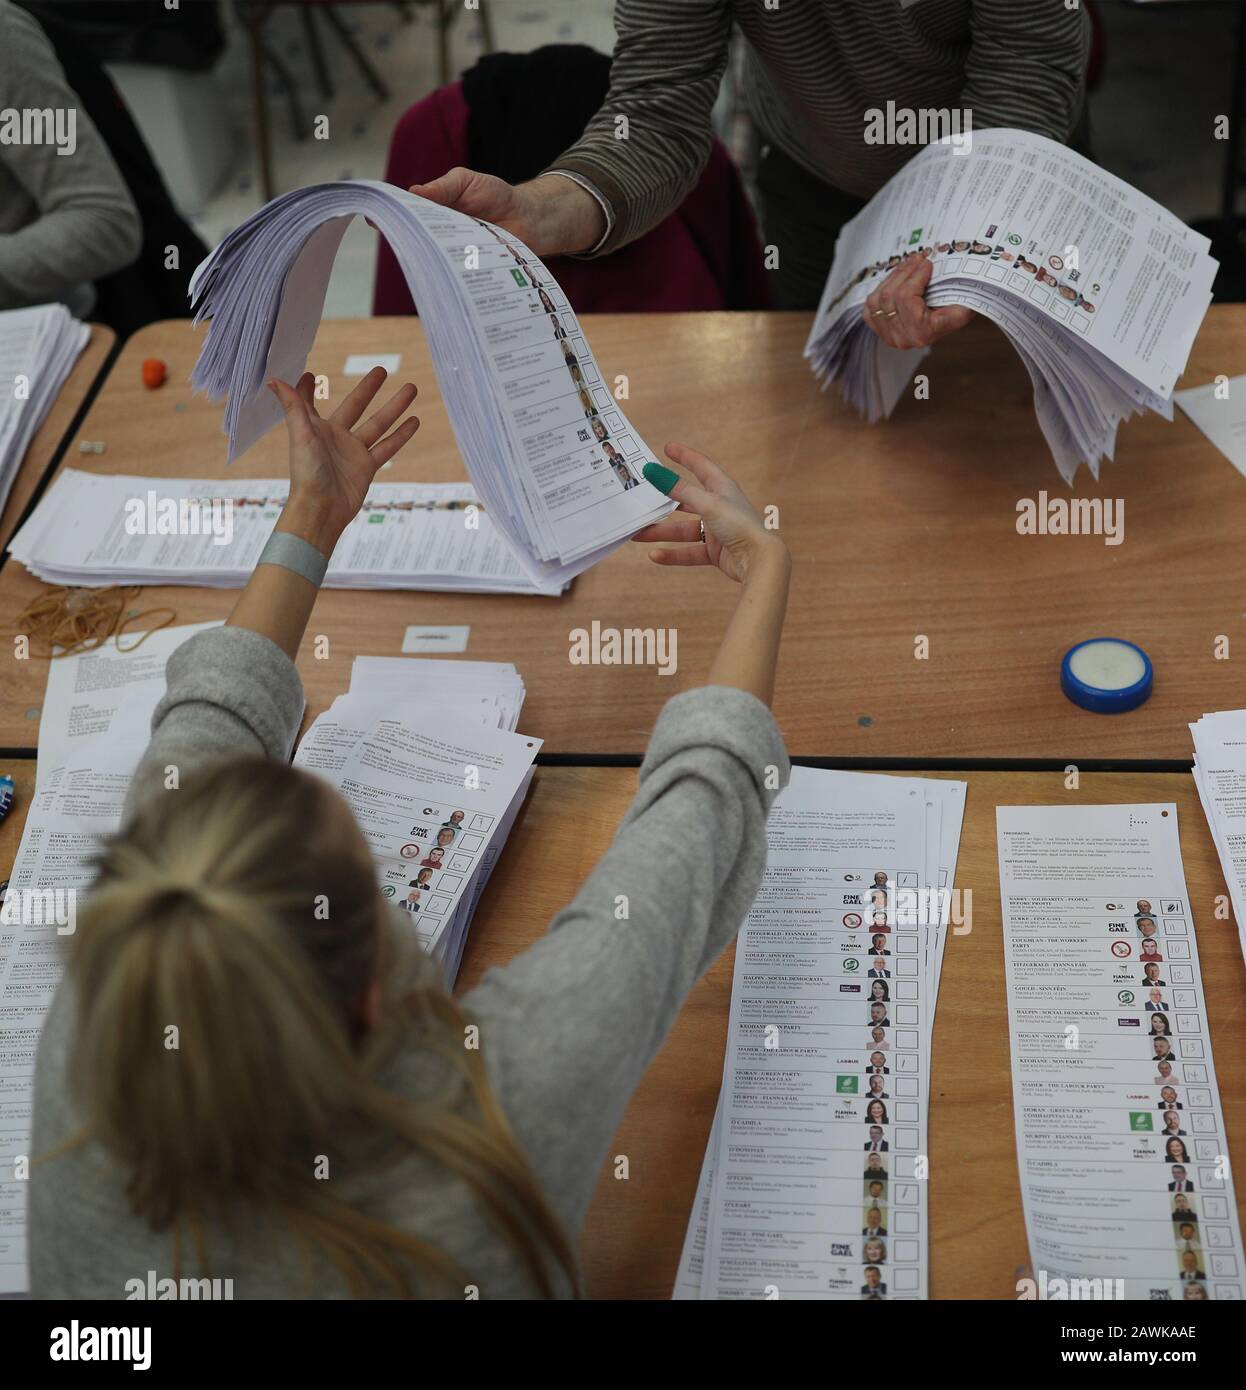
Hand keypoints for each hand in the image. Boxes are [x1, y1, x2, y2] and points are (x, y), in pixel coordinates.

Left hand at [268, 368, 418, 550]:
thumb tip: (274, 380)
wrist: (322, 509)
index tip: (309, 376)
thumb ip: (293, 406)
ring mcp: (353, 451)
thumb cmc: (307, 473)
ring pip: (379, 423)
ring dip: (395, 406)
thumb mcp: (300, 434)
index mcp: (315, 428)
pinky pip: (387, 446)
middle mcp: (335, 437)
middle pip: (356, 406)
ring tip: (411, 388)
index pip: (309, 403)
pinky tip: (415, 421)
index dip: (307, 390)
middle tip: (382, 369)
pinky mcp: (367, 466)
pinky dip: (401, 434)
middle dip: (368, 388)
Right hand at [408, 169, 604, 256]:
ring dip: (429, 257)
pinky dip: (451, 273)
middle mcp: (440, 235)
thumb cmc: (497, 196)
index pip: (407, 213)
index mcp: (434, 211)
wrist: (528, 218)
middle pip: (417, 239)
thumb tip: (413, 192)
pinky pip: (456, 274)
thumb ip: (442, 187)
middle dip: (407, 239)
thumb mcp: (466, 181)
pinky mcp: (470, 270)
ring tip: (421, 255)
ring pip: (434, 259)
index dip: (391, 216)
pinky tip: (446, 273)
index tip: (373, 219)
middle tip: (397, 239)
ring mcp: (454, 253)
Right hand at [631, 443, 788, 586]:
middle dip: (664, 503)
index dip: (685, 456)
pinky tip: (655, 556)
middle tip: (642, 499)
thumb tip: (654, 472)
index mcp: (723, 489)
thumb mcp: (708, 504)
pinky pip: (689, 552)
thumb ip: (680, 490)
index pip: (701, 466)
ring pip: (683, 530)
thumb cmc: (740, 526)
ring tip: (638, 534)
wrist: (760, 560)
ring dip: (662, 532)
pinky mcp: (715, 551)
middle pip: (686, 501)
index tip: (668, 447)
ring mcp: (717, 530)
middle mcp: (719, 507)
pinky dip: (673, 554)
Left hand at [863, 251, 972, 349]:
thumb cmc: (956, 310)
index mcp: (923, 333)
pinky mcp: (879, 330)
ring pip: (878, 298)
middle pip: (891, 296)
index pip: (907, 299)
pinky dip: (882, 288)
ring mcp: (889, 336)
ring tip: (908, 265)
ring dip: (893, 277)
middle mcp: (903, 339)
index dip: (915, 275)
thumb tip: (956, 272)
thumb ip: (961, 293)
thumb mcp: (965, 302)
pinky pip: (870, 305)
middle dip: (905, 271)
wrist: (948, 323)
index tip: (927, 262)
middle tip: (918, 258)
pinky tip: (896, 280)